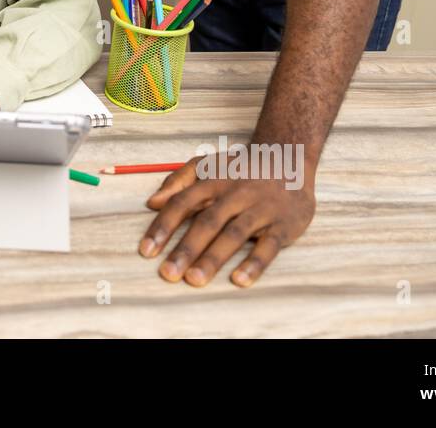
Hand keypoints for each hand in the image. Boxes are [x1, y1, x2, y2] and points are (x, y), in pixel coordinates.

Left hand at [138, 148, 315, 287]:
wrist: (289, 157)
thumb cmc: (240, 168)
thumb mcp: (208, 164)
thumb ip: (178, 180)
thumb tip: (152, 203)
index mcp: (213, 181)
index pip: (182, 203)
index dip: (163, 226)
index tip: (146, 251)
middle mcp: (235, 194)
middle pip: (207, 222)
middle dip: (186, 249)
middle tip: (168, 273)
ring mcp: (259, 209)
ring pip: (234, 234)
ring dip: (213, 257)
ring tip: (194, 279)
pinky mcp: (282, 224)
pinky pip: (268, 246)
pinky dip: (254, 263)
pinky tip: (239, 280)